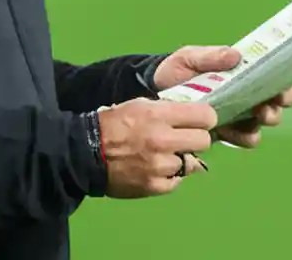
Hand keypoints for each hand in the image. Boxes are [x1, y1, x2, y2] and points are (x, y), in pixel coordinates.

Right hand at [96, 98, 216, 197]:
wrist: (86, 153)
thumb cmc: (114, 123)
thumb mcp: (140, 105)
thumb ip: (167, 110)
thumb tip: (192, 117)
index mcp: (158, 115)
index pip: (205, 116)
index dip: (205, 118)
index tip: (200, 120)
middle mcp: (163, 140)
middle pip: (204, 140)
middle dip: (196, 138)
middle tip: (185, 138)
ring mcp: (161, 166)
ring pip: (191, 162)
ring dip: (181, 158)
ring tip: (163, 155)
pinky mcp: (156, 186)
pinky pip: (178, 180)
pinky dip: (170, 175)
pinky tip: (156, 168)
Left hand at [152, 45, 291, 148]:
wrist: (150, 92)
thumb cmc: (174, 70)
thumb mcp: (190, 57)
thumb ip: (211, 57)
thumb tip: (236, 55)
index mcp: (240, 75)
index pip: (272, 80)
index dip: (284, 86)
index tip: (283, 88)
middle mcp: (243, 97)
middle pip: (273, 105)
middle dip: (276, 107)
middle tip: (268, 106)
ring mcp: (234, 116)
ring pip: (259, 124)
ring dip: (262, 123)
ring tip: (257, 117)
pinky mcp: (221, 133)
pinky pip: (241, 138)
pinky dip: (243, 136)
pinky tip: (237, 132)